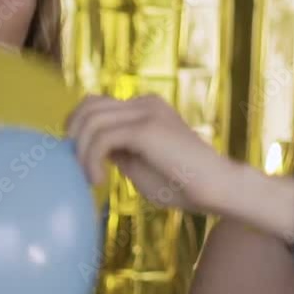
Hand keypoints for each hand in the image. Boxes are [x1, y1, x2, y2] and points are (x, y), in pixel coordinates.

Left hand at [66, 94, 241, 212]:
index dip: (77, 128)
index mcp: (144, 108)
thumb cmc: (183, 185)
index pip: (96, 104)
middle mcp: (145, 102)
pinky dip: (91, 159)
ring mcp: (146, 112)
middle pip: (88, 106)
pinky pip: (102, 138)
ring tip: (91, 179)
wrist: (220, 191)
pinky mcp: (146, 128)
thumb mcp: (137, 163)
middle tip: (75, 167)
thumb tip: (86, 148)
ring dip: (81, 153)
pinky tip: (98, 181)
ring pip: (90, 121)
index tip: (76, 159)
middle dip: (73, 136)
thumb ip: (115, 150)